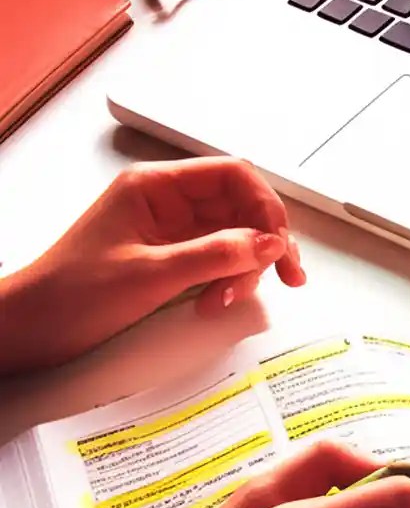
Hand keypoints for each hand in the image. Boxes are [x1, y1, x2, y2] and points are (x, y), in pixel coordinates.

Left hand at [0, 157, 305, 372]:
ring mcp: (172, 233)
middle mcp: (169, 203)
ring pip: (236, 239)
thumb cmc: (72, 295)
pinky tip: (217, 302)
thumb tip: (271, 243)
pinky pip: (219, 263)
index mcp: (156, 187)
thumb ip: (215, 255)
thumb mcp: (150, 275)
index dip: (265, 205)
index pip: (233, 176)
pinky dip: (229, 282)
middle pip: (242, 209)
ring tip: (224, 301)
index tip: (278, 243)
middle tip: (283, 278)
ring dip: (245, 270)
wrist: (29, 331)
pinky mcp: (173, 261)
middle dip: (263, 244)